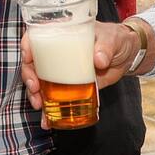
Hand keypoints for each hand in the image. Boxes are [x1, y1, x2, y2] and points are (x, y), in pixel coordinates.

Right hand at [18, 20, 147, 107]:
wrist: (127, 56)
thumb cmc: (116, 39)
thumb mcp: (112, 38)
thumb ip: (106, 47)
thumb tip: (99, 60)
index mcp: (61, 34)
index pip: (36, 36)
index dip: (27, 46)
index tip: (28, 58)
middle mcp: (56, 52)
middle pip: (33, 63)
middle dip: (29, 76)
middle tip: (35, 88)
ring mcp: (61, 71)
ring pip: (40, 82)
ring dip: (35, 95)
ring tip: (39, 106)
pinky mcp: (69, 86)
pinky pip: (55, 97)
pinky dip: (50, 110)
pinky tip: (48, 120)